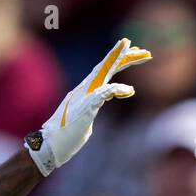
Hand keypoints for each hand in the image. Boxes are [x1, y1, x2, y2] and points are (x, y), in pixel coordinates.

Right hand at [25, 38, 150, 175]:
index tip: (134, 51)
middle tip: (144, 51)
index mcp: (86, 91)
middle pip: (107, 66)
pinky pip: (104, 94)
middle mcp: (85, 89)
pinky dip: (117, 89)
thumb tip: (95, 106)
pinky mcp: (86, 107)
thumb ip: (92, 107)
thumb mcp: (85, 117)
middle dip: (125, 56)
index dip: (119, 60)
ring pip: (103, 71)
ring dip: (119, 59)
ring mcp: (85, 96)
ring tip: (134, 49)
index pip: (105, 70)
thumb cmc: (66, 135)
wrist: (51, 145)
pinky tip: (130, 90)